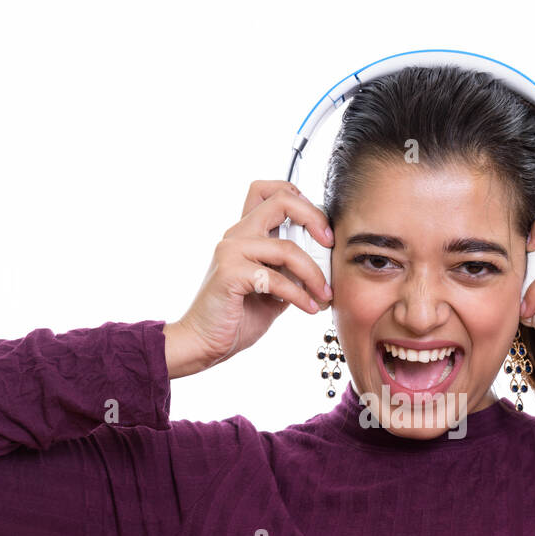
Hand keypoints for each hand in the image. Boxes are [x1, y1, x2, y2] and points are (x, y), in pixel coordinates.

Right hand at [165, 180, 332, 376]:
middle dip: (314, 218)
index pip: (272, 193)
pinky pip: (276, 279)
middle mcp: (237, 234)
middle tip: (330, 244)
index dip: (304, 203)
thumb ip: (291, 271)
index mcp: (246, 233)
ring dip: (313, 273)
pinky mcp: (230, 273)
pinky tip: (309, 308)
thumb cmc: (238, 317)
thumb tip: (325, 265)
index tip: (324, 234)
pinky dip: (299, 295)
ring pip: (286, 247)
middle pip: (281, 200)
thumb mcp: (273, 289)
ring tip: (325, 294)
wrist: (204, 342)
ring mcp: (231, 251)